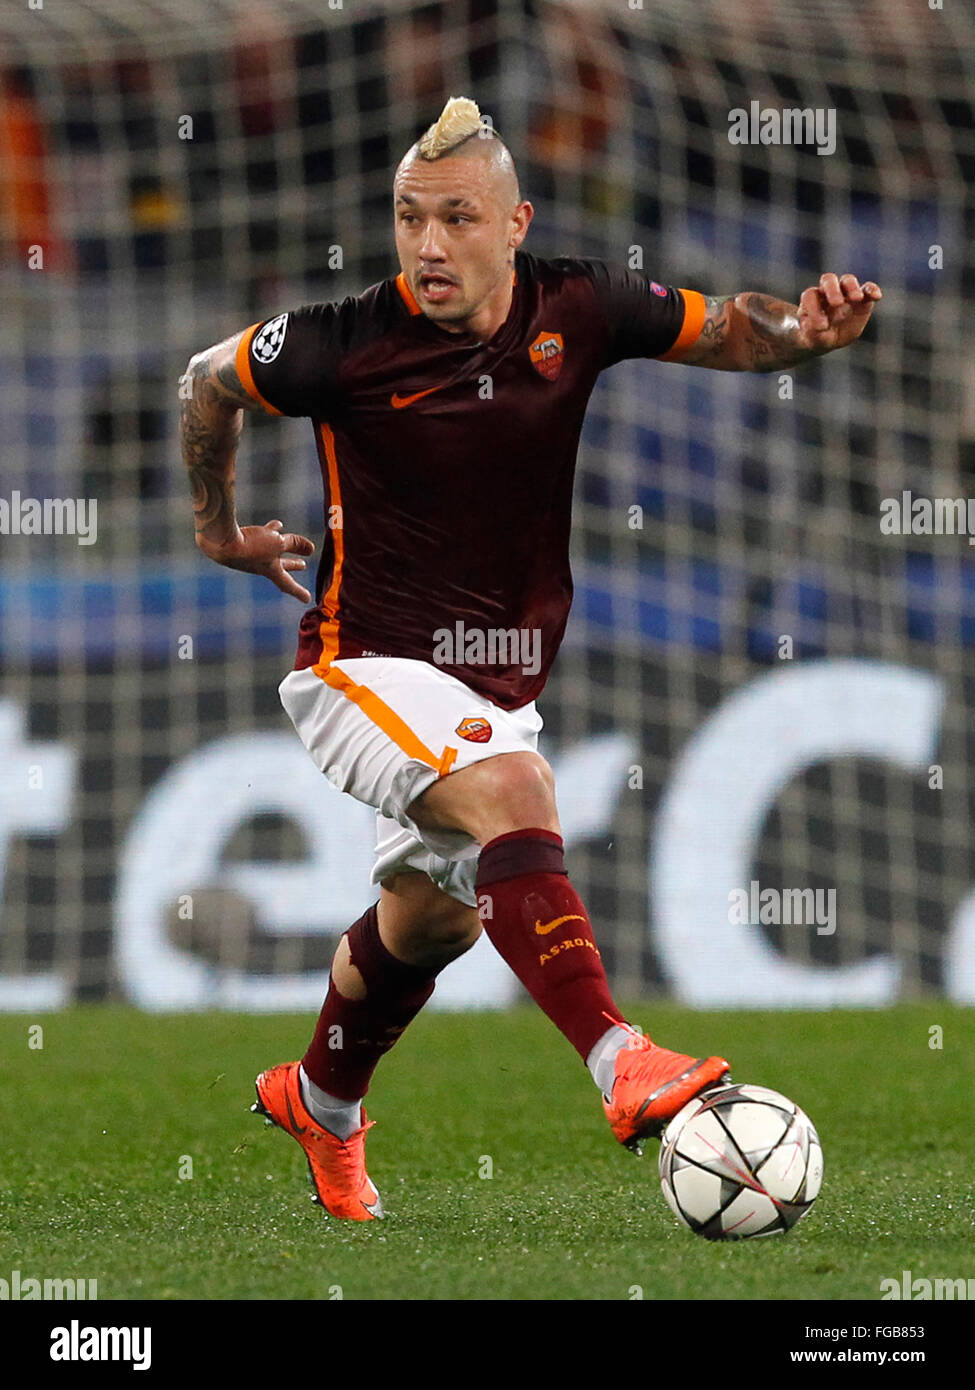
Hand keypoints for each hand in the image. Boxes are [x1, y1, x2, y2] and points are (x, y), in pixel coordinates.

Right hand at [196, 519, 315, 601]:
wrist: (220, 540)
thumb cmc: (251, 546)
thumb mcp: (278, 543)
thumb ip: (295, 545)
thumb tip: (311, 549)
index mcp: (270, 571)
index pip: (288, 584)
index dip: (299, 591)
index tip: (307, 599)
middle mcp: (260, 565)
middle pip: (280, 566)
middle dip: (292, 564)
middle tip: (303, 565)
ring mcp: (250, 555)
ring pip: (269, 547)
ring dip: (279, 541)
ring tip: (284, 531)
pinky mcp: (242, 543)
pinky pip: (259, 536)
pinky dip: (267, 530)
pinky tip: (276, 523)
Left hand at [797, 273, 881, 352]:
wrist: (829, 338)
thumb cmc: (816, 336)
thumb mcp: (812, 338)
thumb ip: (812, 332)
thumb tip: (820, 326)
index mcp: (812, 299)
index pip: (810, 296)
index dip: (814, 309)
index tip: (821, 327)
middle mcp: (827, 292)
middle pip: (828, 280)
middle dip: (832, 290)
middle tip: (837, 303)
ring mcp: (845, 294)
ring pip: (847, 280)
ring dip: (852, 287)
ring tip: (856, 298)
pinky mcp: (862, 300)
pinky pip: (868, 289)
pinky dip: (872, 290)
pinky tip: (876, 296)